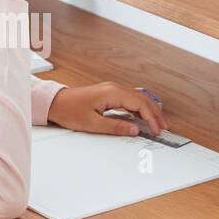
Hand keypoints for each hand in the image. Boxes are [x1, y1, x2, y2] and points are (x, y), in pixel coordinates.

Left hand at [46, 82, 166, 136]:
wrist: (55, 102)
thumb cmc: (69, 110)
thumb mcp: (92, 124)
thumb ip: (115, 127)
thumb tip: (134, 130)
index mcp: (112, 93)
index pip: (140, 104)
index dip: (151, 118)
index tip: (157, 130)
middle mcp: (114, 88)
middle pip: (143, 99)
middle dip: (155, 113)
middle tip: (163, 128)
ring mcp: (112, 90)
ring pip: (138, 98)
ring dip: (149, 110)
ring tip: (157, 123)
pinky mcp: (109, 94)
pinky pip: (130, 99)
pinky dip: (139, 108)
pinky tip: (142, 117)